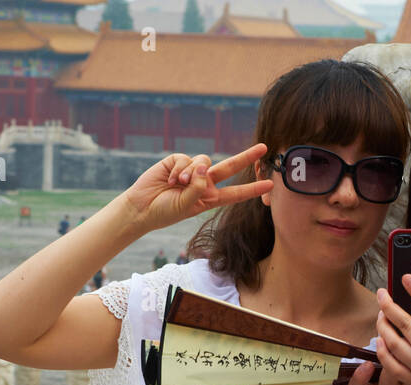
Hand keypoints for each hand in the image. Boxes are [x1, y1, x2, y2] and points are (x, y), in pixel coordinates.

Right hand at [122, 144, 273, 233]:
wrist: (141, 207)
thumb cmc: (164, 211)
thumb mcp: (186, 206)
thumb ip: (197, 188)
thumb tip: (203, 166)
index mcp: (210, 198)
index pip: (235, 193)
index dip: (252, 188)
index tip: (269, 185)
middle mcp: (204, 183)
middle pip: (230, 167)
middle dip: (246, 156)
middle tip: (263, 147)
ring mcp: (192, 171)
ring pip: (204, 160)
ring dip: (191, 172)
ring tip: (178, 184)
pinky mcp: (178, 161)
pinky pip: (185, 158)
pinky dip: (178, 169)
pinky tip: (169, 178)